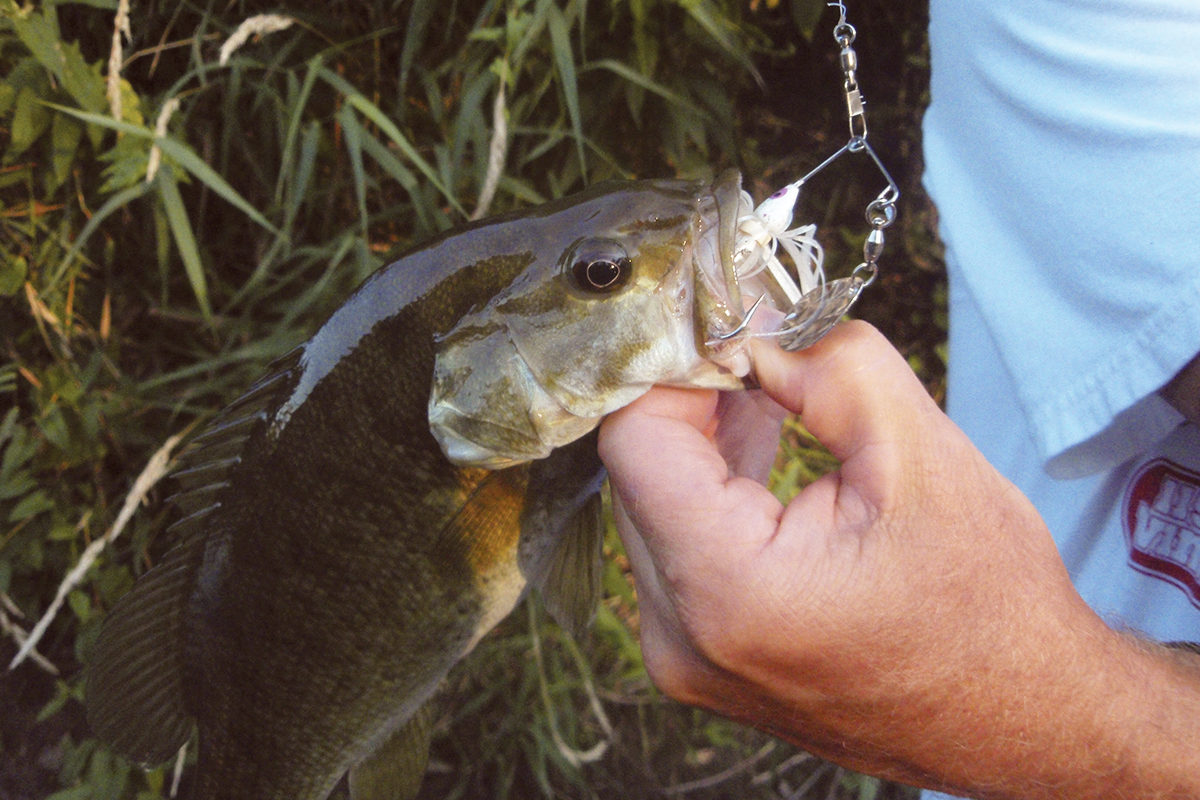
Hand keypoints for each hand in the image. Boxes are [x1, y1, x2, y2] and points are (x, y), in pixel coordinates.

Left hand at [598, 321, 1199, 798]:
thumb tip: (758, 327)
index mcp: (728, 591)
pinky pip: (676, 548)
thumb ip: (833, 367)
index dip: (678, 367)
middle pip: (637, 473)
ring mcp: (686, 658)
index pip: (635, 438)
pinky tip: (757, 447)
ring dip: (701, 441)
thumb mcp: (923, 456)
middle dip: (692, 399)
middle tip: (755, 350)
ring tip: (764, 392)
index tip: (731, 330)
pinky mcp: (702, 658)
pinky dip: (709, 490)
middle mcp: (684, 638)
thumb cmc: (990, 607)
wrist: (1023, 719)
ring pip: (651, 506)